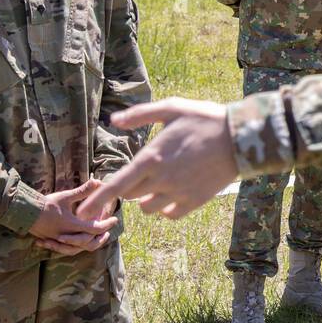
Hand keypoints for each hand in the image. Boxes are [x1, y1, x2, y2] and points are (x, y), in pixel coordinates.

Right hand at [30, 178, 118, 254]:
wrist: (25, 212)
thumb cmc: (46, 204)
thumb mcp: (66, 196)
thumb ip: (83, 191)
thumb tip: (98, 182)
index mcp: (73, 225)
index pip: (96, 228)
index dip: (107, 224)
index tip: (114, 219)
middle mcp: (68, 236)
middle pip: (90, 243)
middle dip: (101, 237)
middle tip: (108, 230)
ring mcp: (60, 241)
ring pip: (79, 249)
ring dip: (90, 244)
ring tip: (96, 237)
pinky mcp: (53, 242)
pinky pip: (67, 249)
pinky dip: (76, 246)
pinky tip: (79, 241)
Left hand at [75, 98, 237, 220]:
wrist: (240, 138)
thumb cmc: (204, 119)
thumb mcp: (171, 108)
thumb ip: (140, 115)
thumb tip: (115, 121)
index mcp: (151, 158)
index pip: (116, 185)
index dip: (96, 200)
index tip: (81, 212)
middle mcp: (161, 180)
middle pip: (130, 196)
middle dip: (126, 190)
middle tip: (135, 180)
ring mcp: (178, 192)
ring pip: (148, 208)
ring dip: (145, 200)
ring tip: (154, 187)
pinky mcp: (195, 201)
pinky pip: (171, 214)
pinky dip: (166, 209)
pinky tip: (171, 196)